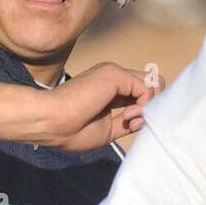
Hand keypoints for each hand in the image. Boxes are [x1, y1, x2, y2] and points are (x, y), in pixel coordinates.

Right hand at [37, 61, 163, 151]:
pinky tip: (128, 116)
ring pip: (154, 82)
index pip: (142, 91)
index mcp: (110, 88)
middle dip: (151, 106)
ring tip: (129, 119)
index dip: (144, 111)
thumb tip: (144, 119)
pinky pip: (147, 87)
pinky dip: (144, 105)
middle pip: (153, 83)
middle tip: (132, 122)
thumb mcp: (107, 130)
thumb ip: (127, 122)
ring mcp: (114, 73)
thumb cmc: (71, 131)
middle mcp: (114, 76)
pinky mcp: (115, 75)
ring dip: (148, 106)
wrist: (50, 122)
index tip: (129, 126)